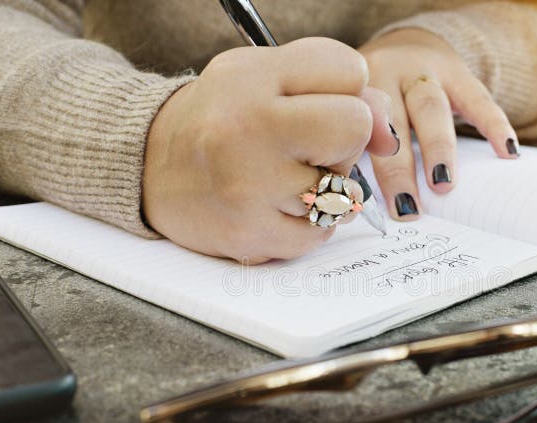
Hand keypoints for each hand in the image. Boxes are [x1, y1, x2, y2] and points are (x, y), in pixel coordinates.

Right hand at [142, 38, 396, 263]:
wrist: (148, 166)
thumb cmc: (220, 117)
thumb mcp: (268, 76)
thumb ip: (335, 84)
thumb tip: (388, 135)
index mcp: (253, 78)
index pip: (352, 73)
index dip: (344, 91)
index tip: (314, 103)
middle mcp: (248, 130)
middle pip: (354, 128)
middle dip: (342, 139)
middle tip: (304, 144)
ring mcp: (249, 188)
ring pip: (343, 190)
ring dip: (324, 187)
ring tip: (280, 176)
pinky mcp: (252, 235)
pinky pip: (322, 234)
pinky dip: (310, 224)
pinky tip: (278, 206)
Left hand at [360, 29, 518, 219]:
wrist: (409, 44)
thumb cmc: (381, 98)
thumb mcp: (363, 112)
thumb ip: (363, 149)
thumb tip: (366, 203)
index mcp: (358, 91)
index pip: (358, 130)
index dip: (361, 164)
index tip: (366, 202)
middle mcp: (388, 73)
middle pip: (393, 121)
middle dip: (400, 168)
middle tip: (408, 206)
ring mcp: (425, 71)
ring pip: (430, 108)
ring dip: (437, 149)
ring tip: (443, 185)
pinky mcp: (460, 72)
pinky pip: (478, 99)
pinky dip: (494, 126)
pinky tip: (508, 152)